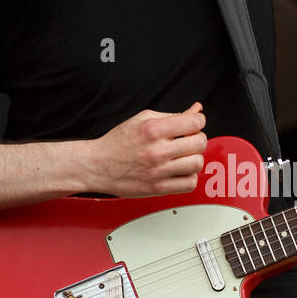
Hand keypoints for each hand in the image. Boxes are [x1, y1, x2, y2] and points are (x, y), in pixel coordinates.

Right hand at [82, 102, 207, 196]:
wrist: (97, 166)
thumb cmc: (118, 142)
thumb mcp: (143, 119)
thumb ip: (172, 115)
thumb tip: (196, 109)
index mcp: (152, 129)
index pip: (194, 122)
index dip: (198, 121)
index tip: (193, 124)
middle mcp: (156, 150)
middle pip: (199, 143)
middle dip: (197, 139)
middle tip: (187, 140)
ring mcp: (158, 171)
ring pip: (197, 163)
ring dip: (194, 158)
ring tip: (183, 156)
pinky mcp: (158, 188)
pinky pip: (189, 184)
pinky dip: (188, 177)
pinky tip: (179, 171)